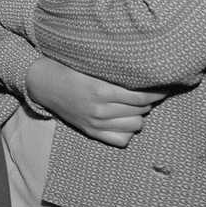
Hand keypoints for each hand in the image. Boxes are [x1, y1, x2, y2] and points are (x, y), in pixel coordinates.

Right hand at [24, 56, 164, 146]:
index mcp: (100, 90)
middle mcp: (99, 109)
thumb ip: (114, 72)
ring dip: (139, 115)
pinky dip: (128, 130)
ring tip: (135, 105)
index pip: (140, 97)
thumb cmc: (67, 68)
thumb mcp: (89, 66)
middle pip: (140, 110)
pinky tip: (124, 119)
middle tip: (147, 92)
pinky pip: (122, 139)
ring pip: (136, 125)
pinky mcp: (91, 132)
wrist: (42, 83)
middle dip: (148, 101)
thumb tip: (143, 75)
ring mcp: (95, 123)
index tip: (163, 86)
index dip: (156, 92)